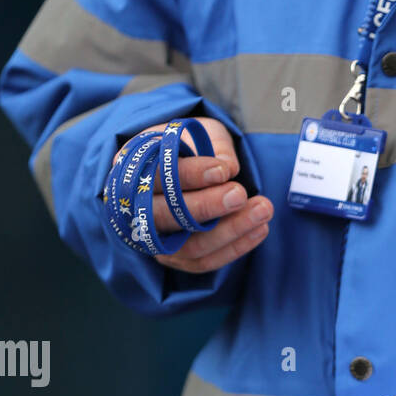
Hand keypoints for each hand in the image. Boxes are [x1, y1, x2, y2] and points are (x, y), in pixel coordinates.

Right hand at [111, 117, 272, 272]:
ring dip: (229, 232)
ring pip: (188, 246)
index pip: (156, 177)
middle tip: (241, 195)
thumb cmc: (189, 147)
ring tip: (263, 211)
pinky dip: (234, 248)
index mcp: (133, 170)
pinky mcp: (176, 259)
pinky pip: (205, 262)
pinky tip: (260, 230)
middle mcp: (135, 210)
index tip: (223, 170)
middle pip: (166, 216)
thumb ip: (213, 146)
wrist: (183, 168)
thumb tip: (229, 169)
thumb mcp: (200, 133)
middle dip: (206, 207)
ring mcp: (154, 240)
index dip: (190, 175)